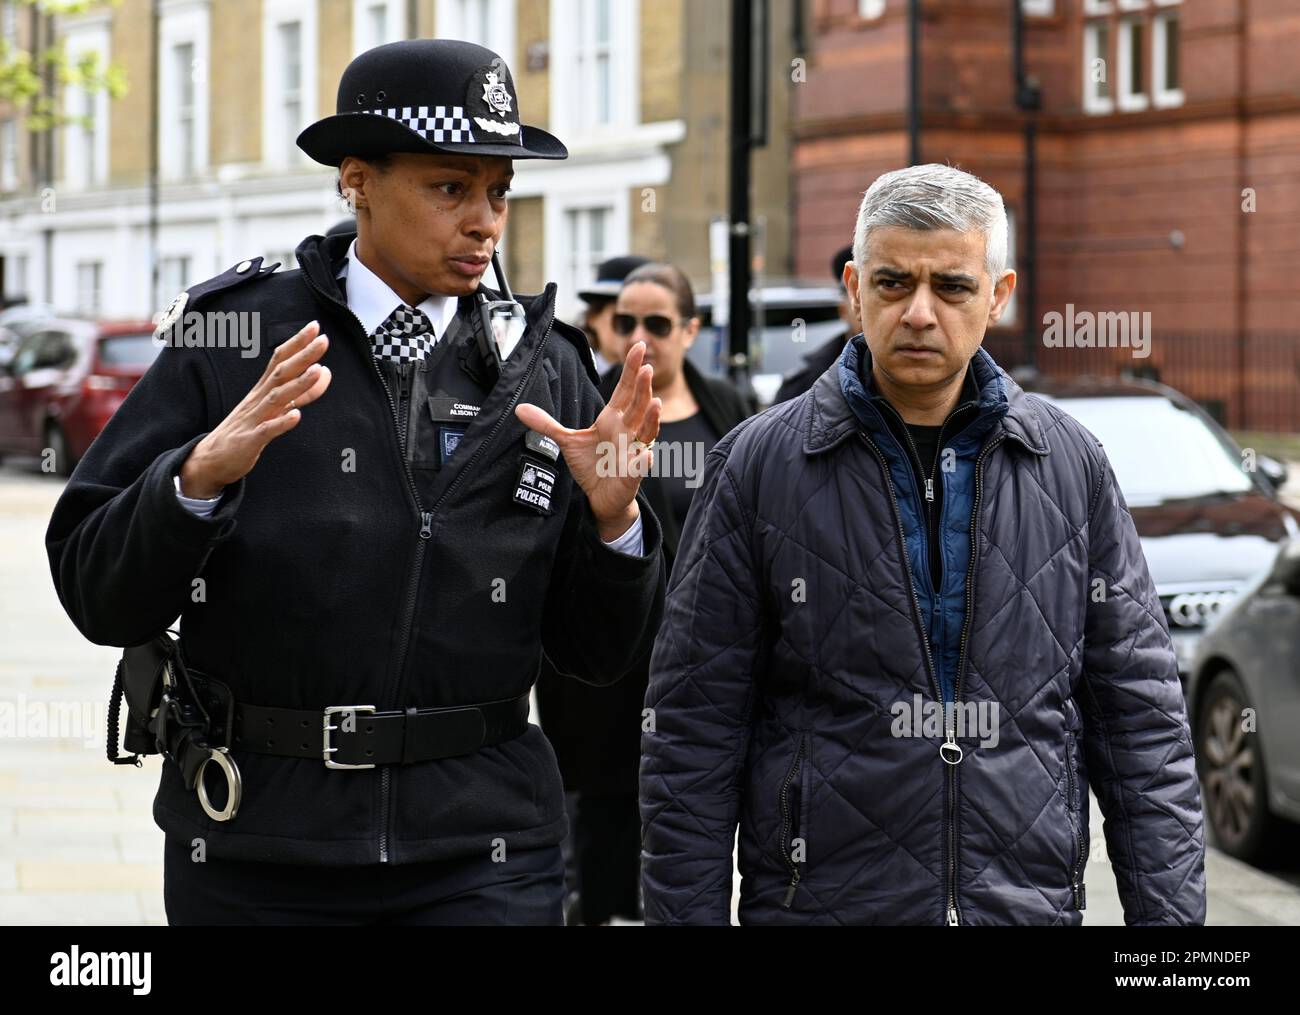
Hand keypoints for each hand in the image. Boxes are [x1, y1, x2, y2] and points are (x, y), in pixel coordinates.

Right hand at [178, 321, 332, 497]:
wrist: (211, 459)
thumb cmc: (246, 430)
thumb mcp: (276, 408)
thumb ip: (302, 392)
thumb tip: (324, 372)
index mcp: (262, 390)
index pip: (280, 360)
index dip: (297, 344)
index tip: (315, 327)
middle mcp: (258, 400)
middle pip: (281, 373)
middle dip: (302, 356)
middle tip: (323, 339)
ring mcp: (253, 419)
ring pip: (277, 398)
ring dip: (298, 384)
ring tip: (318, 370)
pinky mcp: (250, 440)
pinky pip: (267, 430)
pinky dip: (281, 422)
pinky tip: (297, 416)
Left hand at [515, 341, 660, 540]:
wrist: (600, 496)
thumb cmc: (591, 465)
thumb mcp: (566, 441)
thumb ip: (546, 424)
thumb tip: (520, 408)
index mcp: (614, 419)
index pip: (625, 389)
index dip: (631, 369)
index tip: (638, 346)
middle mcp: (628, 431)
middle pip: (638, 405)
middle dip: (643, 387)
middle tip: (647, 367)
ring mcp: (632, 451)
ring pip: (646, 432)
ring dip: (652, 419)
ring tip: (655, 403)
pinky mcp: (632, 474)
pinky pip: (639, 467)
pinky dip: (642, 462)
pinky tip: (644, 456)